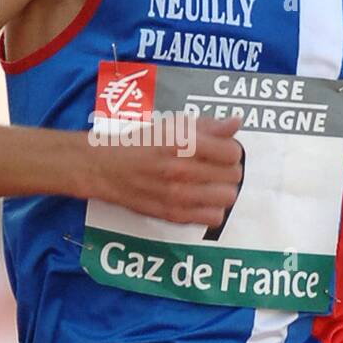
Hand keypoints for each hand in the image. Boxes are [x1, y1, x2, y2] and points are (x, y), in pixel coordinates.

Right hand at [90, 115, 244, 225]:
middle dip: (229, 170)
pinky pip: (212, 218)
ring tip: (213, 184)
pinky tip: (203, 199)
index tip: (222, 151)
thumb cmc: (140, 143)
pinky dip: (213, 209)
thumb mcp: (172, 124)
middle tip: (217, 167)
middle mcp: (181, 170)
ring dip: (224, 190)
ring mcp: (178, 195)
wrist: (106, 168)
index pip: (232, 152)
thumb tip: (235, 124)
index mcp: (183, 143)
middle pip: (233, 175)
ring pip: (227, 198)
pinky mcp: (173, 215)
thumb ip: (207, 125)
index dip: (231, 150)